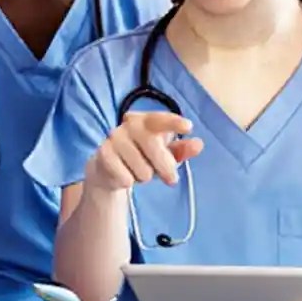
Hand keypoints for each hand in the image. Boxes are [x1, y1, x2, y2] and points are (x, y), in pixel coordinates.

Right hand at [84, 111, 203, 192]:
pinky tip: (124, 176)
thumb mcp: (165, 154)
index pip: (161, 119)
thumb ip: (181, 150)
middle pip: (154, 148)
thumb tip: (198, 144)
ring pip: (142, 169)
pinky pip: (125, 177)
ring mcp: (114, 137)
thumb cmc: (143, 156)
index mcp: (147, 120)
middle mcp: (130, 124)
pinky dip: (129, 181)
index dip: (174, 123)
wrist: (110, 169)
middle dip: (166, 168)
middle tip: (172, 180)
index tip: (188, 127)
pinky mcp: (103, 154)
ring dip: (144, 176)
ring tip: (139, 171)